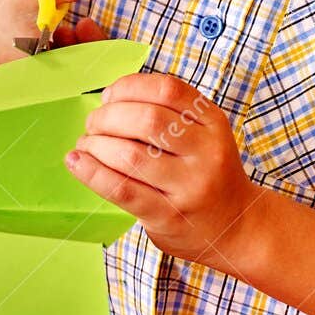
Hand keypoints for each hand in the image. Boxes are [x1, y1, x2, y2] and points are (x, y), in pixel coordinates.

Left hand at [66, 72, 264, 267]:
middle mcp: (205, 151)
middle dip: (107, 116)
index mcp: (213, 122)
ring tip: (86, 145)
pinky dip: (92, 173)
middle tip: (93, 124)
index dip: (129, 87)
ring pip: (130, 154)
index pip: (167, 90)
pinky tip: (77, 162)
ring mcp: (189, 186)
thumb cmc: (207, 175)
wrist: (237, 227)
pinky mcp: (168, 216)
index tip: (109, 96)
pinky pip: (123, 189)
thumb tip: (107, 98)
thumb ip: (167, 113)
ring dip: (96, 144)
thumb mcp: (203, 135)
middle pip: (146, 119)